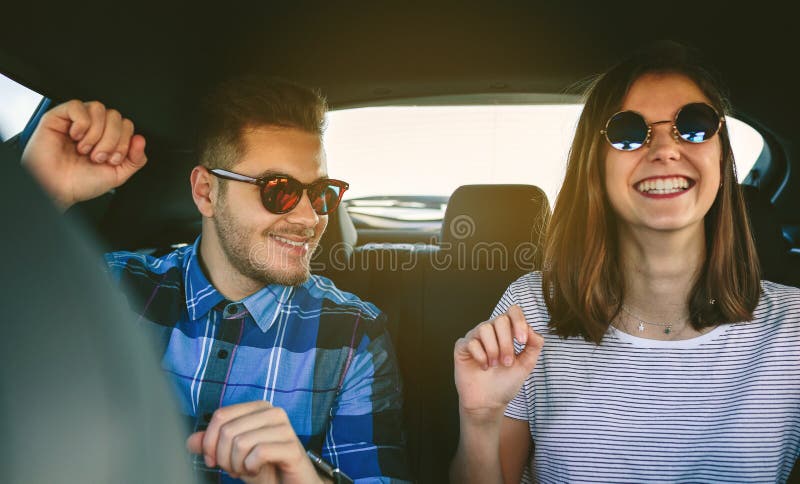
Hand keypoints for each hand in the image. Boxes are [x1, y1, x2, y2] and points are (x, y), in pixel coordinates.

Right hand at [21, 100, 146, 209]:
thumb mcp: (117, 174)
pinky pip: (77, 106)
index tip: (112, 159)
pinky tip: (75, 137)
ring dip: (95, 133)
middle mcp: (94, 127)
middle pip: (115, 116)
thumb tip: (140, 139)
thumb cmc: (80, 182)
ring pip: (99, 108)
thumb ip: (135, 159)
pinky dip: (80, 124)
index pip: (127, 125)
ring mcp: (77, 120)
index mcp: (108, 138)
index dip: (124, 142)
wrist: (56, 189)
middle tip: (97, 157)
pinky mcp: (58, 116)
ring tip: (85, 150)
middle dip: (110, 140)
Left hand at [186, 401, 323, 483]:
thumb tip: (192, 441)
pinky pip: (258, 453)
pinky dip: (251, 468)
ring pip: (241, 443)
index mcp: (258, 408)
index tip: (213, 460)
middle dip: (224, 458)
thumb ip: (212, 445)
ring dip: (238, 465)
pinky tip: (258, 470)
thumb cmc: (264, 466)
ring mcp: (285, 428)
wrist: (290, 483)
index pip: (221, 416)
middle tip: (234, 468)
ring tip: (247, 469)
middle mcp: (273, 412)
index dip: (209, 442)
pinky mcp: (292, 447)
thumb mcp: (232, 455)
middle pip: (228, 431)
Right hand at [454, 305, 543, 421]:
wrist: (489, 402)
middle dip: (506, 343)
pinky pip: (471, 342)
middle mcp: (491, 331)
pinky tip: (483, 367)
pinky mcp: (462, 346)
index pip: (513, 311)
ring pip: (485, 328)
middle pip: (500, 320)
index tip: (522, 341)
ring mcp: (475, 337)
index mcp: (507, 331)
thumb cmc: (506, 382)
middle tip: (507, 362)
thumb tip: (533, 329)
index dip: (519, 322)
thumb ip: (534, 346)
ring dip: (493, 350)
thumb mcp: (526, 365)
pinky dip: (481, 356)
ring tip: (494, 365)